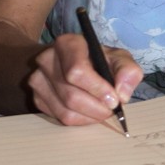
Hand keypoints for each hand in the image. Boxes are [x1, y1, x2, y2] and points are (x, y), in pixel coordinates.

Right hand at [26, 33, 142, 124]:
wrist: (74, 63)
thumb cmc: (99, 60)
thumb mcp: (119, 58)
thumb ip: (128, 71)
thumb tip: (122, 94)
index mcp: (67, 44)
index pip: (76, 70)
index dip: (97, 89)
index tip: (113, 100)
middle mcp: (47, 59)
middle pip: (71, 95)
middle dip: (96, 108)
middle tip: (111, 110)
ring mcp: (38, 79)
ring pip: (65, 111)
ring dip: (89, 117)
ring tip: (102, 110)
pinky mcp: (37, 97)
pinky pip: (59, 118)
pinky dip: (79, 120)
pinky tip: (88, 111)